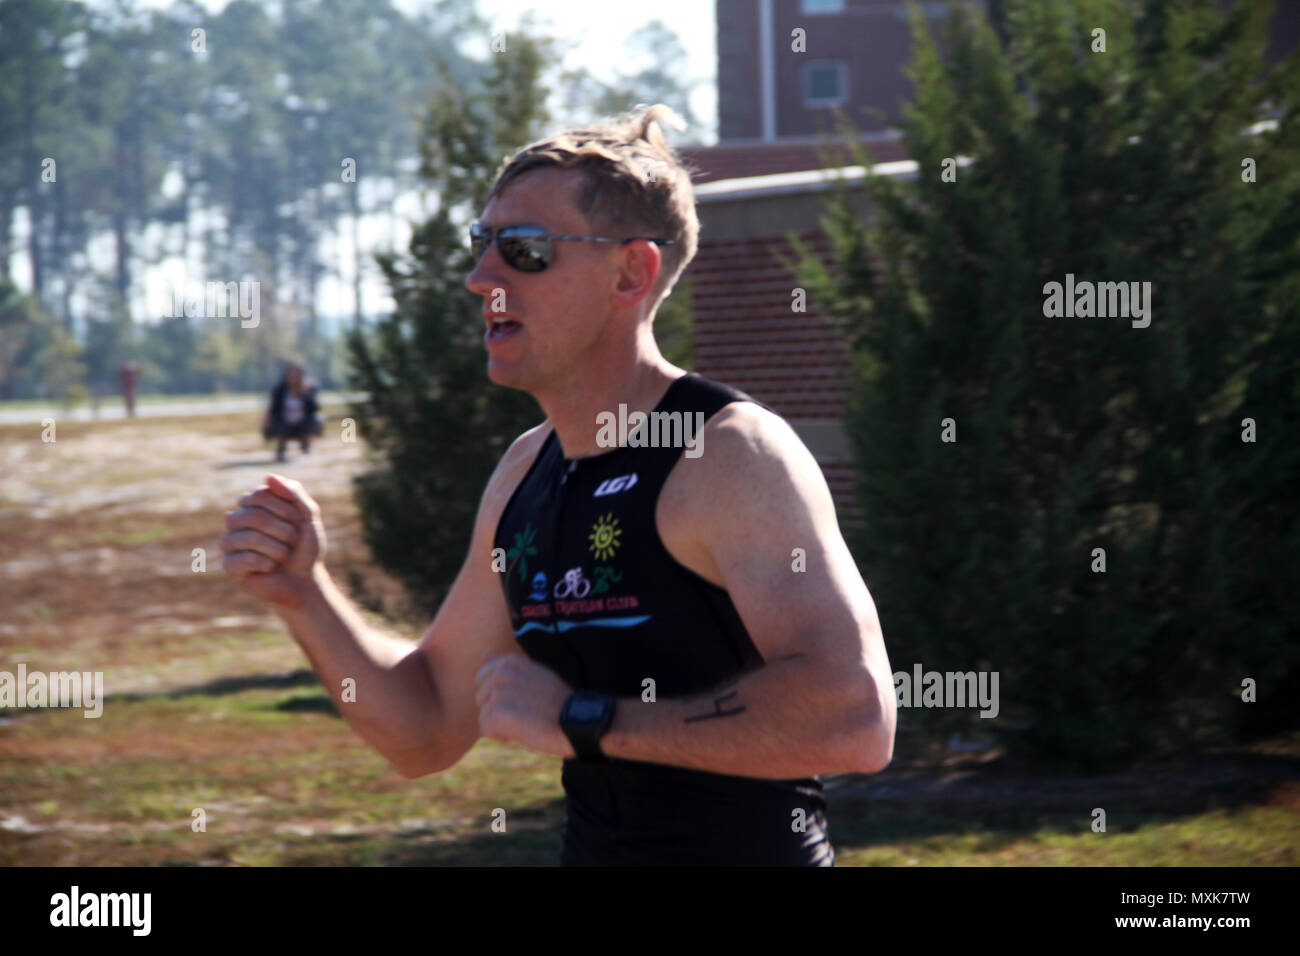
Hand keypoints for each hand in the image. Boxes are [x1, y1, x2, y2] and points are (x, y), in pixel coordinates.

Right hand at [221, 473, 325, 608]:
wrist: (306, 580)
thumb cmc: (305, 546)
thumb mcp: (308, 515)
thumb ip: (293, 492)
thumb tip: (268, 475)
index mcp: (252, 504)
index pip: (260, 495)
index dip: (286, 510)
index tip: (299, 523)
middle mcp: (236, 520)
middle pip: (254, 516)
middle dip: (284, 531)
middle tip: (293, 542)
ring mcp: (230, 542)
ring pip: (250, 538)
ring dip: (278, 549)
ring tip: (284, 556)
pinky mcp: (229, 566)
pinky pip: (245, 559)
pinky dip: (267, 564)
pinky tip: (270, 568)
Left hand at [474, 652, 575, 758]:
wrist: (576, 721)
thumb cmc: (557, 702)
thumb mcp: (532, 674)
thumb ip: (505, 665)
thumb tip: (483, 655)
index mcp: (509, 661)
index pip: (482, 679)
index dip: (499, 696)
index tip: (522, 700)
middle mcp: (501, 672)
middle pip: (480, 700)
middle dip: (497, 711)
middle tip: (526, 712)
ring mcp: (499, 692)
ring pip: (484, 717)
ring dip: (501, 725)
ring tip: (526, 721)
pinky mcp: (498, 713)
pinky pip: (486, 730)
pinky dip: (502, 736)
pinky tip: (523, 731)